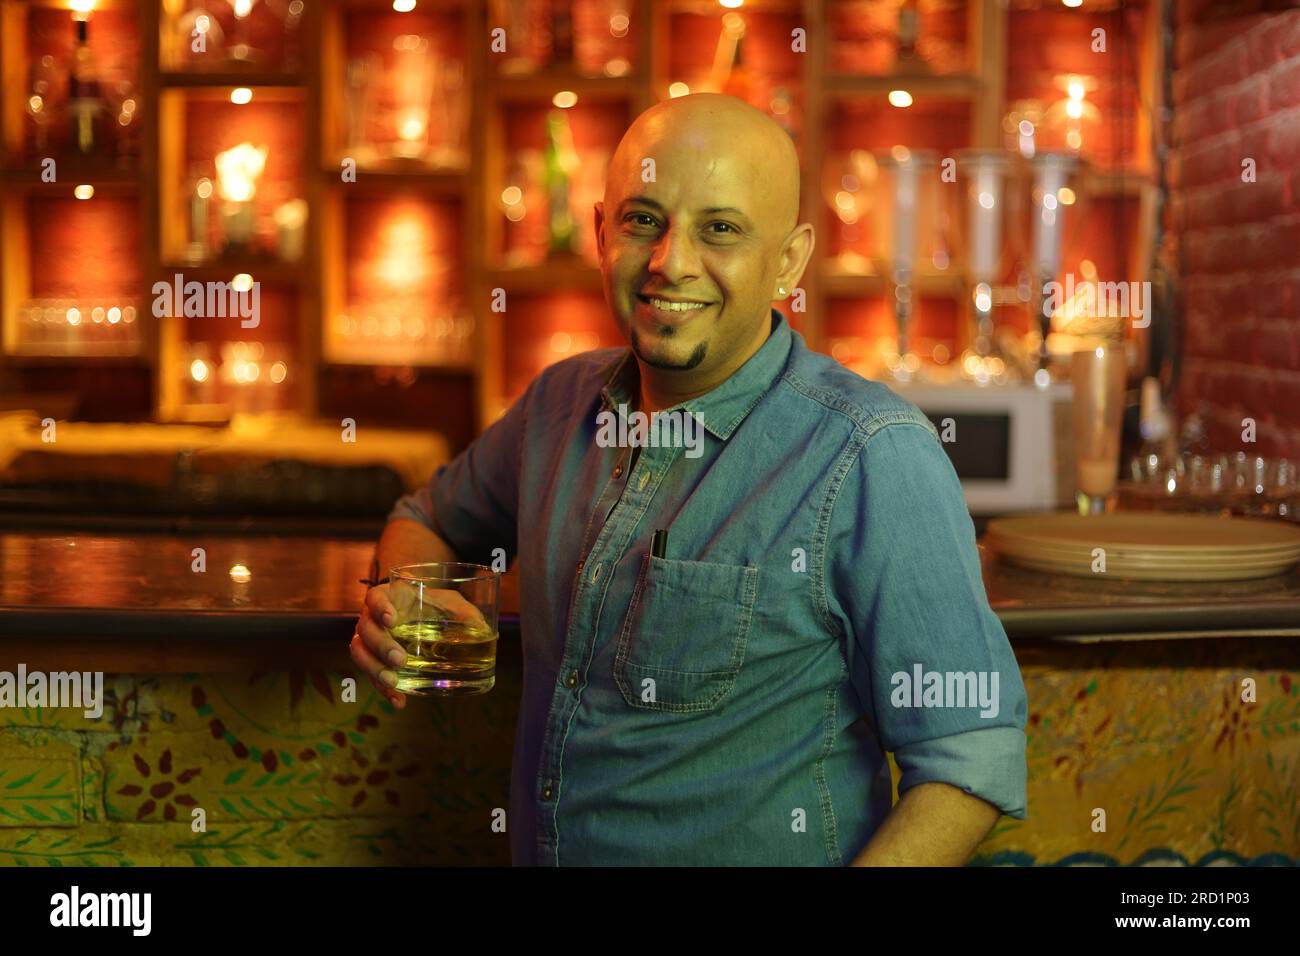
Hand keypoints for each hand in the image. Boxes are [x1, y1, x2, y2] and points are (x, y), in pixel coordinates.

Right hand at [349, 582, 488, 708]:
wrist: (431, 619)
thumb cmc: (438, 606)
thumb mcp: (453, 604)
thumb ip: (464, 613)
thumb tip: (480, 627)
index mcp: (391, 597)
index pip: (375, 597)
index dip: (379, 607)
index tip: (392, 620)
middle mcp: (374, 618)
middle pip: (365, 629)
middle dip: (381, 646)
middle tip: (401, 659)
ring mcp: (372, 640)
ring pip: (360, 653)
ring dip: (374, 669)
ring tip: (393, 682)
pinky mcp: (376, 661)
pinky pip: (371, 675)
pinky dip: (383, 690)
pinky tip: (398, 700)